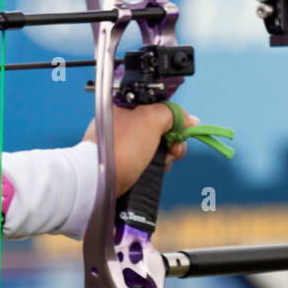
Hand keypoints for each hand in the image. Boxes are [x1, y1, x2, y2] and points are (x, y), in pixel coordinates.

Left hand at [82, 103, 196, 195]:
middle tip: (169, 150)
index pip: (159, 108)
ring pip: (156, 148)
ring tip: (158, 164)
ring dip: (165, 157)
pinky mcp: (123, 163)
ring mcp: (122, 145)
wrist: (97, 180)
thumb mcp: (150, 119)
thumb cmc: (119, 148)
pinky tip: (150, 172)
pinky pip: (147, 162)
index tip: (179, 132)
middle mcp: (122, 124)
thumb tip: (190, 120)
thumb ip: (171, 113)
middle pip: (161, 129)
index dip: (174, 120)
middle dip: (172, 142)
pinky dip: (154, 167)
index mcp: (124, 107)